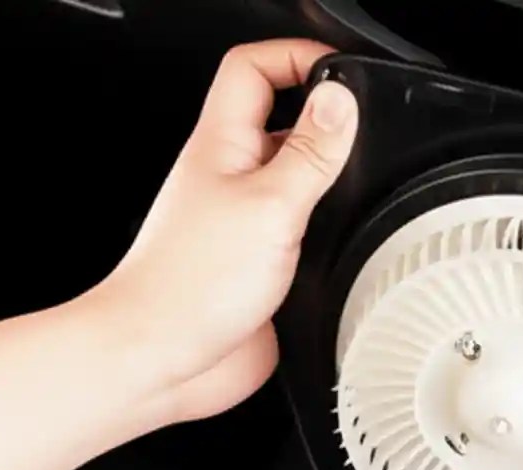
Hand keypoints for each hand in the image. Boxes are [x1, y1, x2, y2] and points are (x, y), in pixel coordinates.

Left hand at [85, 39, 358, 421]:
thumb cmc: (188, 285)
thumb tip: (340, 100)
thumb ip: (311, 154)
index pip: (252, 69)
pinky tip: (343, 243)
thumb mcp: (269, 206)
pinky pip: (300, 233)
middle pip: (280, 121)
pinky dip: (326, 231)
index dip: (295, 57)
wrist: (161, 360)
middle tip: (361, 135)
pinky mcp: (259, 265)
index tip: (341, 73)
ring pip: (294, 179)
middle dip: (324, 122)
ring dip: (329, 180)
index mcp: (221, 145)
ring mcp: (243, 221)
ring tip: (355, 188)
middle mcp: (229, 177)